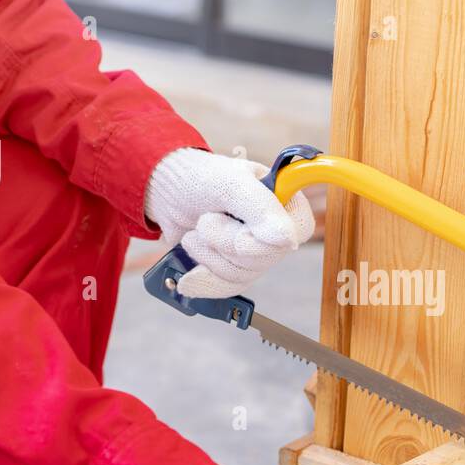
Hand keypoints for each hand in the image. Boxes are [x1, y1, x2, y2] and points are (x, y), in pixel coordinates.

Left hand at [143, 148, 314, 298]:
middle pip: (267, 258)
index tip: (242, 238)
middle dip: (226, 243)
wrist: (164, 193)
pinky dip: (205, 281)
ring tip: (194, 233)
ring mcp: (255, 250)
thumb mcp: (230, 184)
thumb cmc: (200, 177)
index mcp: (284, 198)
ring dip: (209, 256)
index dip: (270, 240)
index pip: (300, 229)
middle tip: (205, 220)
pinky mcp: (234, 268)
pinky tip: (189, 277)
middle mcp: (275, 227)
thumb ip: (262, 208)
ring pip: (244, 274)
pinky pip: (228, 287)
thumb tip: (288, 240)